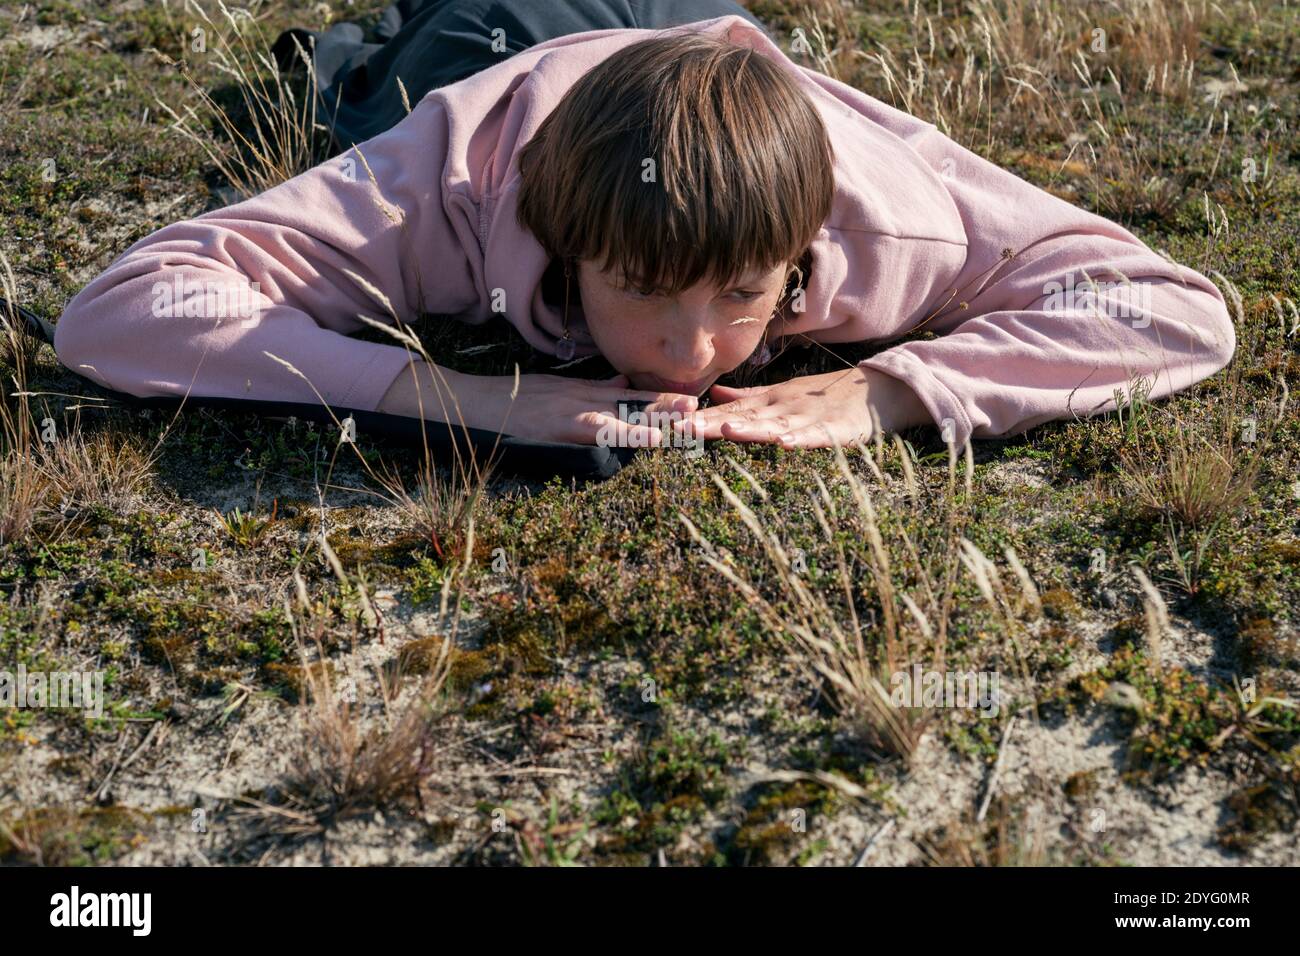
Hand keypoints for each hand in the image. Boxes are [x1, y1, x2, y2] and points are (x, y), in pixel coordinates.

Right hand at [380, 362, 698, 445]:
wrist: (476, 402)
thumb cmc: (513, 400)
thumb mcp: (556, 387)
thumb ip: (592, 389)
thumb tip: (625, 385)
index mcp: (581, 391)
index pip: (628, 395)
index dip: (660, 399)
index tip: (691, 401)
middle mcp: (581, 399)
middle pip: (631, 404)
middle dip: (666, 410)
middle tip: (700, 411)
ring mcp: (570, 415)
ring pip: (621, 418)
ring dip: (654, 424)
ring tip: (685, 426)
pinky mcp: (558, 429)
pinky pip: (598, 433)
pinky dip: (624, 435)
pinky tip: (647, 440)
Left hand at [673, 367, 928, 447]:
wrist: (875, 392)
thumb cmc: (824, 398)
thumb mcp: (782, 396)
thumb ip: (748, 399)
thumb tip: (714, 396)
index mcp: (768, 404)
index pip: (728, 412)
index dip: (700, 419)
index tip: (669, 425)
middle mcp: (782, 409)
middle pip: (743, 418)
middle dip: (712, 424)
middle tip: (682, 429)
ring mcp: (807, 418)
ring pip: (774, 426)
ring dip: (750, 429)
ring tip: (725, 431)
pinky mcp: (833, 431)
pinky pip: (815, 437)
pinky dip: (801, 439)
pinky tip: (785, 444)